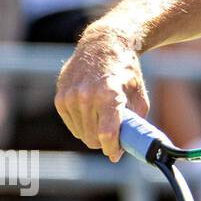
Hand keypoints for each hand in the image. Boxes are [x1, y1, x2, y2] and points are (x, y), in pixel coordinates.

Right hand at [55, 24, 149, 162]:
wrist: (104, 45)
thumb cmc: (127, 72)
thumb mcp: (139, 96)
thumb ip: (134, 124)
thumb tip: (123, 151)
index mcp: (109, 95)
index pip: (107, 133)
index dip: (112, 148)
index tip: (116, 154)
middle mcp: (86, 96)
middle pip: (93, 137)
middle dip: (105, 141)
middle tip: (116, 134)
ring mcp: (70, 97)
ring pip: (82, 134)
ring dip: (94, 133)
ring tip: (106, 118)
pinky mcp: (60, 98)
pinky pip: (72, 125)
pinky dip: (83, 125)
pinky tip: (93, 112)